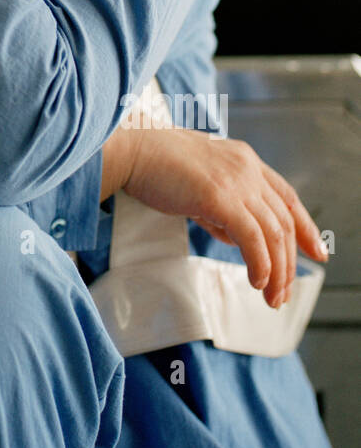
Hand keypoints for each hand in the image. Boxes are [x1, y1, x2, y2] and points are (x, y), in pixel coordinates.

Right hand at [116, 124, 327, 309]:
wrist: (131, 150)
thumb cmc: (155, 165)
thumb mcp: (199, 182)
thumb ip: (221, 206)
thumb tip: (236, 237)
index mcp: (244, 159)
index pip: (287, 197)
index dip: (305, 227)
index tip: (316, 252)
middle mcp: (247, 168)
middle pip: (284, 220)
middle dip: (289, 262)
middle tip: (284, 292)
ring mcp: (236, 181)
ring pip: (273, 233)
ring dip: (277, 271)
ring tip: (272, 297)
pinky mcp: (220, 196)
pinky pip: (252, 238)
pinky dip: (260, 263)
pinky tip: (257, 280)